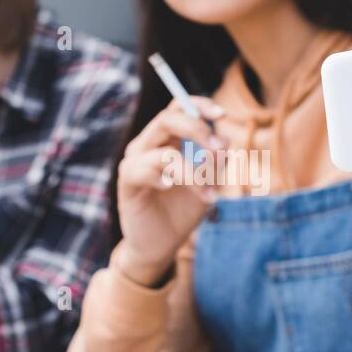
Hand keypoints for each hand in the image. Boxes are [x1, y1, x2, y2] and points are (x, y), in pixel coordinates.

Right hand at [115, 96, 226, 284]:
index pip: (179, 108)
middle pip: (168, 119)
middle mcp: (148, 144)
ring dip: (193, 171)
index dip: (200, 105)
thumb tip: (225, 143)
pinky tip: (169, 188)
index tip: (223, 115)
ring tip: (209, 193)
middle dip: (197, 130)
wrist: (160, 246)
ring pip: (164, 152)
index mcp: (167, 139)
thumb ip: (215, 163)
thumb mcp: (209, 184)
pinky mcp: (127, 181)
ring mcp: (135, 161)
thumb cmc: (183, 211)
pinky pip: (143, 170)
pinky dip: (163, 177)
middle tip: (220, 150)